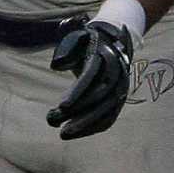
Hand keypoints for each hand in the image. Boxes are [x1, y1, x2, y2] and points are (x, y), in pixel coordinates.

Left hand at [47, 19, 135, 140]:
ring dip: (85, 125)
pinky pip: (109, 118)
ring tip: (63, 134)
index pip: (92, 77)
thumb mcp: (76, 38)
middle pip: (100, 98)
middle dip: (79, 113)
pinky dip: (93, 128)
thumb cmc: (86, 41)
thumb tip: (57, 66)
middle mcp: (118, 75)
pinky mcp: (118, 101)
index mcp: (106, 57)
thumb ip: (66, 49)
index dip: (78, 92)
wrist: (112, 42)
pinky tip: (76, 134)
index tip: (61, 106)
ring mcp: (120, 90)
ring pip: (106, 112)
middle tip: (52, 122)